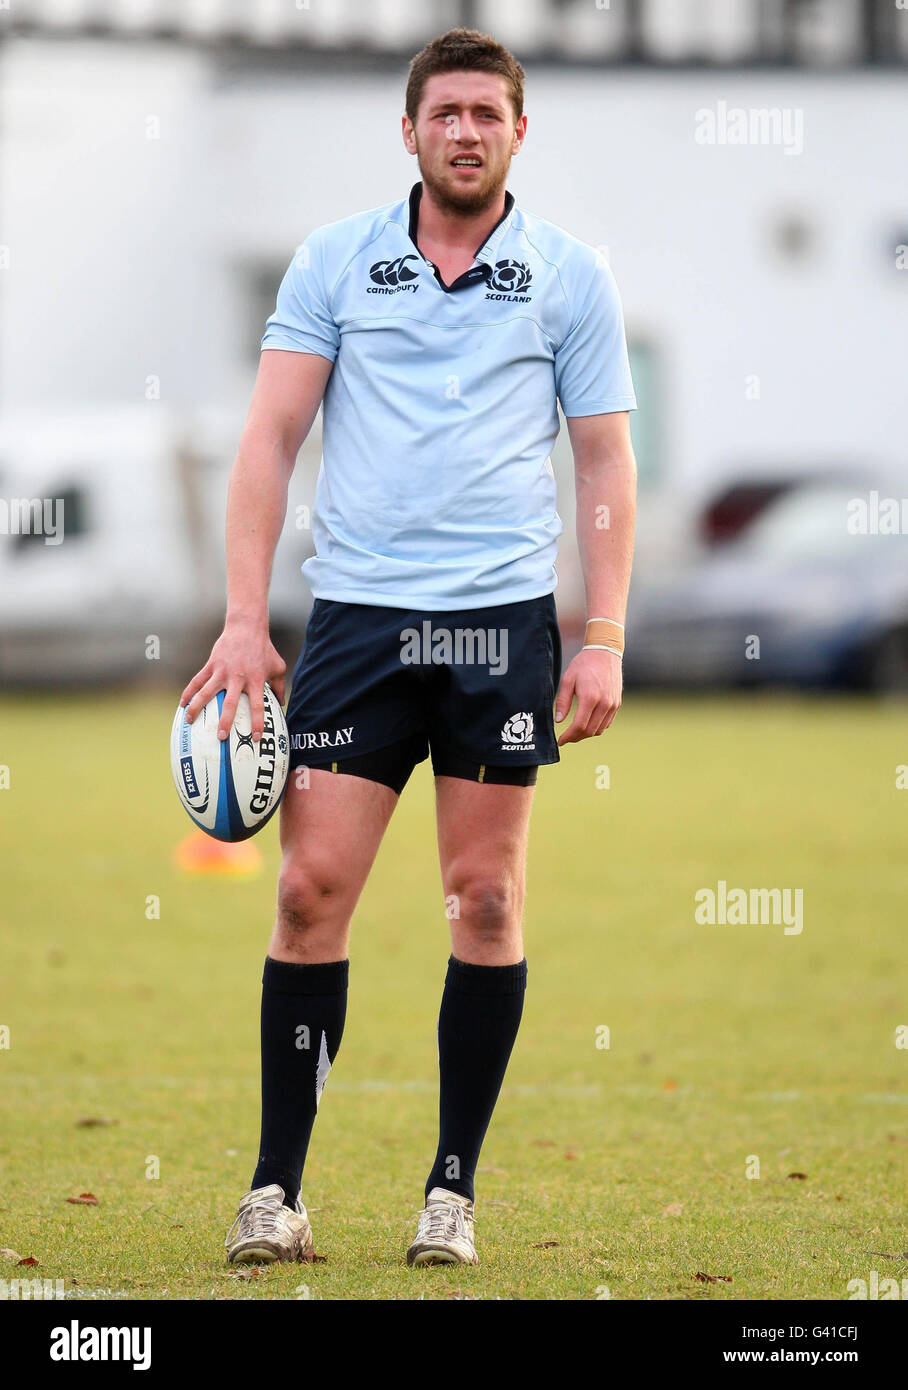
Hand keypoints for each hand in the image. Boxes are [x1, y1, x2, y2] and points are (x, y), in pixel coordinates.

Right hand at [179, 616, 286, 741]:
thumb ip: (280, 687)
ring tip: (189, 722)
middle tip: (221, 738)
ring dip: (197, 707)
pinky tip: (182, 704)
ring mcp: (222, 671)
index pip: (257, 706)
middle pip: (230, 703)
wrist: (246, 628)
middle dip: (225, 722)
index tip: (256, 738)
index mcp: (256, 680)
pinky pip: (197, 680)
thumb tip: (282, 705)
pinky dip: (189, 692)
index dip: (257, 723)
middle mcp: (238, 677)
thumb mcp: (278, 667)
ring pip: (207, 692)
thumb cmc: (264, 649)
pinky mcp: (211, 665)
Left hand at [555, 648, 621, 745]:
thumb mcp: (568, 680)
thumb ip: (562, 701)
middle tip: (566, 738)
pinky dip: (596, 727)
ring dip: (586, 734)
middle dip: (576, 738)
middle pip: (590, 731)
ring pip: (599, 730)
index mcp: (590, 697)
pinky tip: (587, 723)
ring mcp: (613, 704)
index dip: (568, 737)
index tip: (560, 741)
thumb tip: (558, 720)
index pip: (579, 726)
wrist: (605, 653)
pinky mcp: (617, 703)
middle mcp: (604, 703)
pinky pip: (607, 723)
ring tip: (575, 731)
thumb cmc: (583, 664)